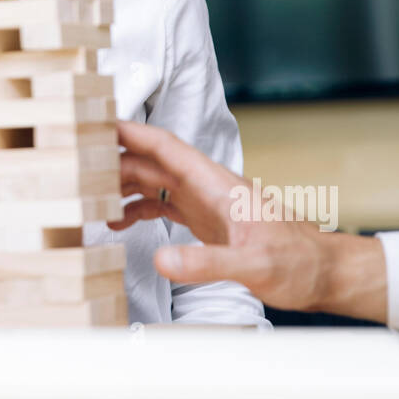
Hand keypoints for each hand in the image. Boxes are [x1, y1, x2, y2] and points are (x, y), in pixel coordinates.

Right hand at [113, 120, 386, 319]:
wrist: (324, 274)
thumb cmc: (299, 264)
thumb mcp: (253, 265)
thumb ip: (207, 262)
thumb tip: (161, 261)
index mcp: (217, 185)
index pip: (166, 148)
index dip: (131, 133)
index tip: (96, 124)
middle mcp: (208, 188)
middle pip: (152, 161)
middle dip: (114, 158)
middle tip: (75, 164)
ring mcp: (207, 204)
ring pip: (155, 182)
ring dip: (122, 185)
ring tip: (89, 197)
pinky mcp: (208, 222)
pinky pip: (164, 205)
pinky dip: (138, 209)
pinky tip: (120, 222)